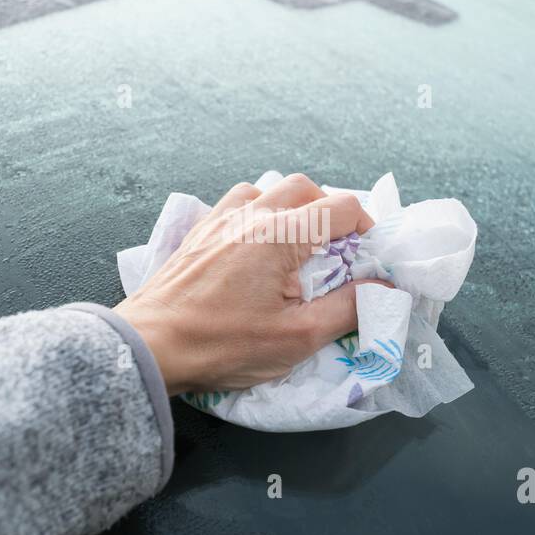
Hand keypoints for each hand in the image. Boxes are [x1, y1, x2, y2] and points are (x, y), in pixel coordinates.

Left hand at [114, 173, 385, 394]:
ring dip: (293, 208)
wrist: (152, 346)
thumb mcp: (297, 337)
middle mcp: (252, 215)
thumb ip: (347, 309)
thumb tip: (383, 288)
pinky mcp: (200, 231)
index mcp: (281, 235)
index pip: (342, 206)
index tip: (367, 258)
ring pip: (269, 189)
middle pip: (306, 187)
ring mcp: (221, 218)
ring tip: (299, 246)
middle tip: (337, 252)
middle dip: (331, 212)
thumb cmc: (223, 345)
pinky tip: (258, 245)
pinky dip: (260, 213)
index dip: (366, 228)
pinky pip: (239, 202)